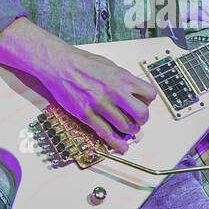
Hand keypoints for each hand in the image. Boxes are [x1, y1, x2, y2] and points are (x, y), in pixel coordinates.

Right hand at [0, 18, 156, 152]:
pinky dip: (116, 143)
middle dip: (142, 120)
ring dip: (129, 131)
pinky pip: (105, 133)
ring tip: (127, 130)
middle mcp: (115, 92)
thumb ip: (123, 80)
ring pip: (125, 126)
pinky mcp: (86, 114)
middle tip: (137, 121)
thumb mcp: (110, 65)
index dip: (148, 101)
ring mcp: (100, 104)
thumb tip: (134, 92)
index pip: (150, 94)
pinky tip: (120, 147)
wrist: (59, 63)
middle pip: (142, 114)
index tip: (143, 104)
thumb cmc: (82, 62)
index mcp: (123, 78)